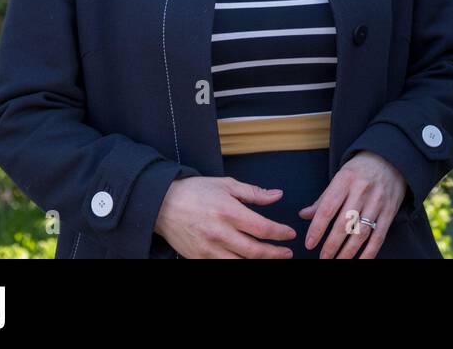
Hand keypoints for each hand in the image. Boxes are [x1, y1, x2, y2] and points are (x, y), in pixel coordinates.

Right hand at [155, 176, 295, 257]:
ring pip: (240, 263)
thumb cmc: (196, 191)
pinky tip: (248, 262)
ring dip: (260, 262)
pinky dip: (238, 265)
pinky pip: (222, 267)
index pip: (263, 228)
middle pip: (255, 251)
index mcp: (229, 212)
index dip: (280, 233)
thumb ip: (254, 192)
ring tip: (271, 259)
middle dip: (275, 254)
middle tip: (287, 253)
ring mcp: (208, 249)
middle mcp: (219, 233)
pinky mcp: (198, 258)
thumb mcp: (226, 184)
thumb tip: (278, 195)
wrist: (163, 204)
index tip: (289, 234)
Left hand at [299, 151, 406, 258]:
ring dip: (348, 252)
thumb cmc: (360, 170)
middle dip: (332, 245)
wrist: (391, 158)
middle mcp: (362, 191)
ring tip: (337, 261)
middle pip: (344, 224)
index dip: (317, 228)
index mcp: (345, 180)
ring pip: (361, 232)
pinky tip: (360, 261)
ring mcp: (377, 202)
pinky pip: (379, 236)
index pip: (328, 208)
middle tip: (323, 258)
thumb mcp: (340, 176)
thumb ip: (323, 198)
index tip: (309, 244)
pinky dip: (370, 252)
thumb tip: (304, 215)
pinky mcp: (389, 211)